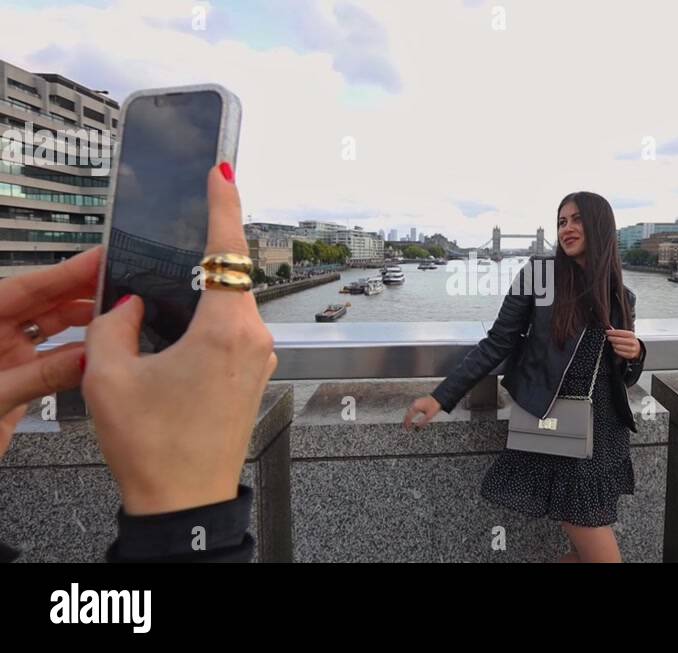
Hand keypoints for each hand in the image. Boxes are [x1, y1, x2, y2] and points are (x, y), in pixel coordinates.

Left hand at [0, 247, 101, 457]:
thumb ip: (43, 376)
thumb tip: (90, 357)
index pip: (24, 288)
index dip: (64, 272)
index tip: (98, 260)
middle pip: (40, 303)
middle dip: (79, 292)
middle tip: (119, 285)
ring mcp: (1, 357)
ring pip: (49, 330)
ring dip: (81, 324)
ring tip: (116, 316)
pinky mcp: (13, 380)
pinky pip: (51, 361)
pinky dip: (75, 357)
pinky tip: (99, 353)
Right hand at [82, 164, 277, 515]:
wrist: (185, 502)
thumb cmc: (154, 447)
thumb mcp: (108, 376)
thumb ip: (113, 322)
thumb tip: (127, 299)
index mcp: (224, 330)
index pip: (227, 250)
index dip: (224, 204)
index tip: (224, 172)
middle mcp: (254, 339)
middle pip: (229, 276)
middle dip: (200, 255)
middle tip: (174, 236)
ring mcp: (259, 358)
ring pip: (230, 304)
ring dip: (201, 292)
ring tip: (163, 295)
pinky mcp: (254, 374)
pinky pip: (233, 328)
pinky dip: (208, 317)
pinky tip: (177, 327)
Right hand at [404, 395, 441, 429]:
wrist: (439, 398)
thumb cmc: (435, 405)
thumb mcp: (429, 416)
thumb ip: (422, 422)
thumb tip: (417, 427)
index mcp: (416, 407)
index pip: (408, 417)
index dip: (407, 424)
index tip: (407, 428)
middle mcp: (414, 404)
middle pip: (407, 414)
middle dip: (406, 421)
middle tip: (406, 427)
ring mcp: (416, 402)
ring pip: (409, 411)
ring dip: (407, 417)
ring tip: (407, 423)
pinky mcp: (418, 402)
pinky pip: (411, 408)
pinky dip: (410, 413)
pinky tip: (411, 416)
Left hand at [605, 328, 641, 360]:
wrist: (637, 348)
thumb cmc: (629, 340)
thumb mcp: (626, 334)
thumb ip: (618, 332)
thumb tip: (609, 328)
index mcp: (631, 335)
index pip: (620, 332)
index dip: (612, 332)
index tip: (607, 332)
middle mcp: (632, 342)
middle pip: (618, 340)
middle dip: (612, 338)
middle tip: (609, 338)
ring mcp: (632, 349)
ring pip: (618, 346)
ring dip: (613, 344)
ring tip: (613, 343)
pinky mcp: (630, 355)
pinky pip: (619, 352)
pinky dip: (616, 350)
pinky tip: (615, 348)